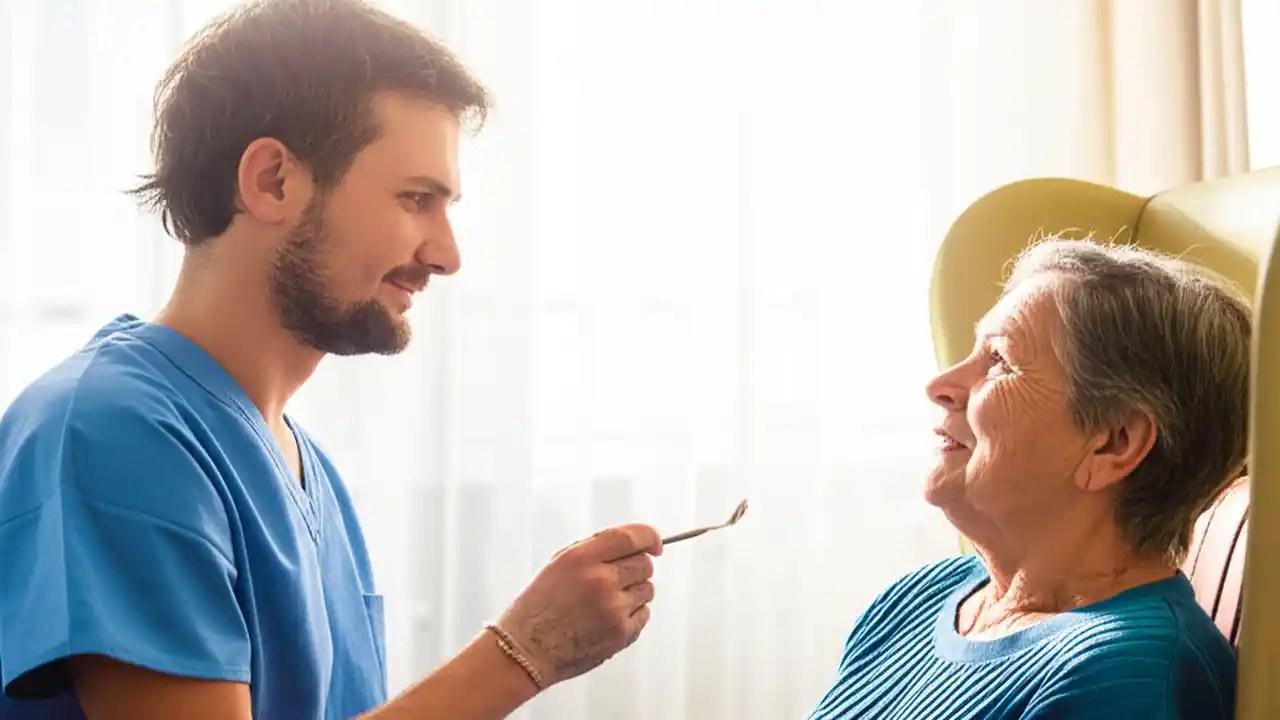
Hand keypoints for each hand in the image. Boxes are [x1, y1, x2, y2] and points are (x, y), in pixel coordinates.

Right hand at [495, 523, 662, 686]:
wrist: (525, 651)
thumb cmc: (539, 607)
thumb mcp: (558, 565)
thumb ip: (594, 550)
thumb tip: (635, 543)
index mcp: (581, 558)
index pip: (631, 537)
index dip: (650, 537)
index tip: (655, 544)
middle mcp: (600, 581)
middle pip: (644, 564)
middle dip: (636, 568)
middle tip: (617, 579)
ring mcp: (613, 609)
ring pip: (647, 589)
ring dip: (634, 592)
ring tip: (606, 602)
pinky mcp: (621, 633)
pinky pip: (644, 614)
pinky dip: (632, 614)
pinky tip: (607, 619)